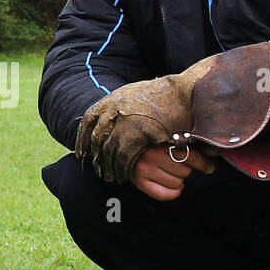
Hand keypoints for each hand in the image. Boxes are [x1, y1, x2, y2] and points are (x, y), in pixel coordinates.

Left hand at [76, 71, 202, 182]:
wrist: (187, 91)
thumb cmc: (167, 94)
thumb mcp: (137, 93)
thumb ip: (123, 104)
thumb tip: (114, 114)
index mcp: (113, 98)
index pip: (89, 119)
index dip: (83, 138)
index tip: (82, 152)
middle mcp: (115, 109)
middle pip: (96, 138)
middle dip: (95, 156)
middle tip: (97, 169)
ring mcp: (125, 122)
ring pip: (108, 150)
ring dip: (107, 166)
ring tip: (110, 177)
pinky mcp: (139, 134)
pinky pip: (123, 157)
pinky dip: (121, 169)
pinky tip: (122, 176)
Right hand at [131, 143, 216, 200]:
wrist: (124, 139)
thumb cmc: (152, 137)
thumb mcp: (170, 133)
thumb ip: (191, 140)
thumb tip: (214, 151)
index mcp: (161, 139)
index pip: (190, 156)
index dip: (203, 163)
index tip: (209, 167)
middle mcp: (151, 154)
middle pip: (185, 171)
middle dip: (186, 168)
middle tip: (179, 164)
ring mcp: (143, 169)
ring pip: (176, 183)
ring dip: (178, 179)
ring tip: (172, 172)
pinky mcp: (138, 181)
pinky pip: (164, 195)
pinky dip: (172, 193)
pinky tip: (173, 186)